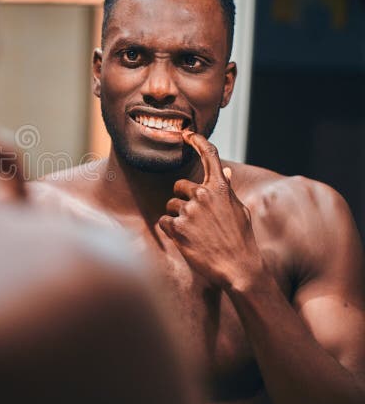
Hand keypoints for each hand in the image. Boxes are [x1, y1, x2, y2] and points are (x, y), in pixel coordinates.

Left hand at [158, 131, 265, 289]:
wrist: (239, 269)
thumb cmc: (241, 240)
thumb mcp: (239, 211)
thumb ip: (227, 191)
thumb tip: (224, 172)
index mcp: (220, 188)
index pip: (209, 156)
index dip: (197, 141)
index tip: (187, 134)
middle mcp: (203, 195)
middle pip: (180, 186)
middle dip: (184, 199)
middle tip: (198, 219)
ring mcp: (189, 211)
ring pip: (171, 205)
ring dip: (178, 217)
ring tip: (196, 233)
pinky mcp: (177, 228)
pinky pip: (164, 221)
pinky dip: (171, 230)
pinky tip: (186, 240)